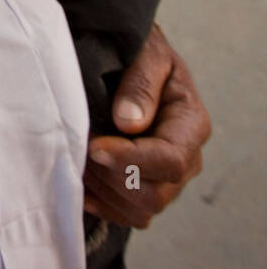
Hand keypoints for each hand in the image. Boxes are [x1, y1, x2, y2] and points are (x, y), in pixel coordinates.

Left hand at [83, 24, 210, 228]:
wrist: (132, 60)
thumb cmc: (141, 53)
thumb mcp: (147, 53)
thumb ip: (141, 83)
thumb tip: (129, 122)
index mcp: (192, 125)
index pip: (169, 160)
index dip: (130, 160)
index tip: (95, 145)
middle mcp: (186, 160)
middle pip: (154, 194)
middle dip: (110, 175)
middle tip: (79, 147)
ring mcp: (166, 180)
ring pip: (139, 210)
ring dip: (102, 188)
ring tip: (78, 155)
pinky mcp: (144, 190)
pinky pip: (126, 215)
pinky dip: (100, 203)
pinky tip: (80, 179)